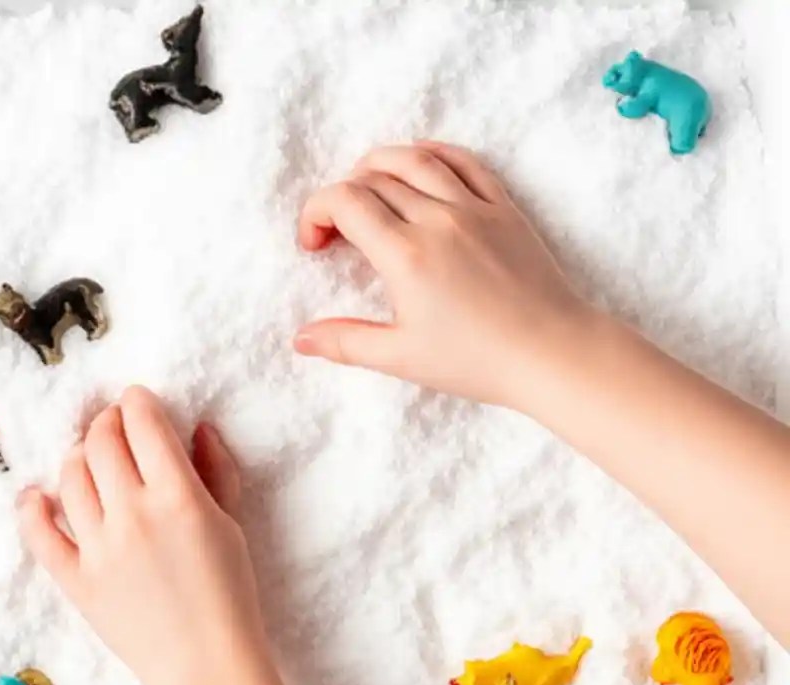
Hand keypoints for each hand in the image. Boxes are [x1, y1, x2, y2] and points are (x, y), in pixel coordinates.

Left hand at [16, 386, 291, 684]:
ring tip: (89, 458)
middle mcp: (132, 514)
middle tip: (113, 423)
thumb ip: (216, 470)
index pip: (143, 424)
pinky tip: (36, 496)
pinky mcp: (75, 578)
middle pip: (101, 441)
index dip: (136, 401)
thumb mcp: (232, 523)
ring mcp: (98, 547)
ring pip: (70, 475)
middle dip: (107, 421)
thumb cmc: (228, 593)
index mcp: (178, 496)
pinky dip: (32, 507)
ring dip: (78, 455)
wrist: (205, 663)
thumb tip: (198, 428)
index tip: (136, 399)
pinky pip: (39, 533)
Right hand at [294, 141, 598, 410]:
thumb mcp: (402, 358)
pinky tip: (418, 161)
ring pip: (414, 159)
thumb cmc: (478, 360)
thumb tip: (300, 338)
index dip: (316, 212)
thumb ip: (346, 342)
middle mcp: (436, 219)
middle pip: (372, 178)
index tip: (316, 244)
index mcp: (405, 255)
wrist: (553, 353)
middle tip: (337, 231)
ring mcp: (473, 208)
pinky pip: (464, 162)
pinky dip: (432, 153)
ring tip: (366, 186)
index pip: (344, 202)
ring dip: (379, 164)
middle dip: (341, 195)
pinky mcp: (503, 207)